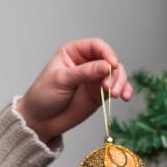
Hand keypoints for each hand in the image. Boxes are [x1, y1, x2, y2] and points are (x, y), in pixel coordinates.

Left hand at [16, 39, 133, 144]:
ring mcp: (94, 78)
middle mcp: (87, 62)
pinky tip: (126, 97)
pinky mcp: (100, 93)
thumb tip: (106, 66)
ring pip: (116, 74)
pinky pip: (117, 88)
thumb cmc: (44, 95)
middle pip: (110, 60)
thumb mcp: (62, 80)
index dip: (107, 53)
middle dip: (114, 73)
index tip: (112, 65)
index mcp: (74, 52)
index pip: (96, 46)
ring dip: (120, 83)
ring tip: (116, 95)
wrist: (40, 120)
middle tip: (109, 88)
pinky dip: (124, 91)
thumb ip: (84, 73)